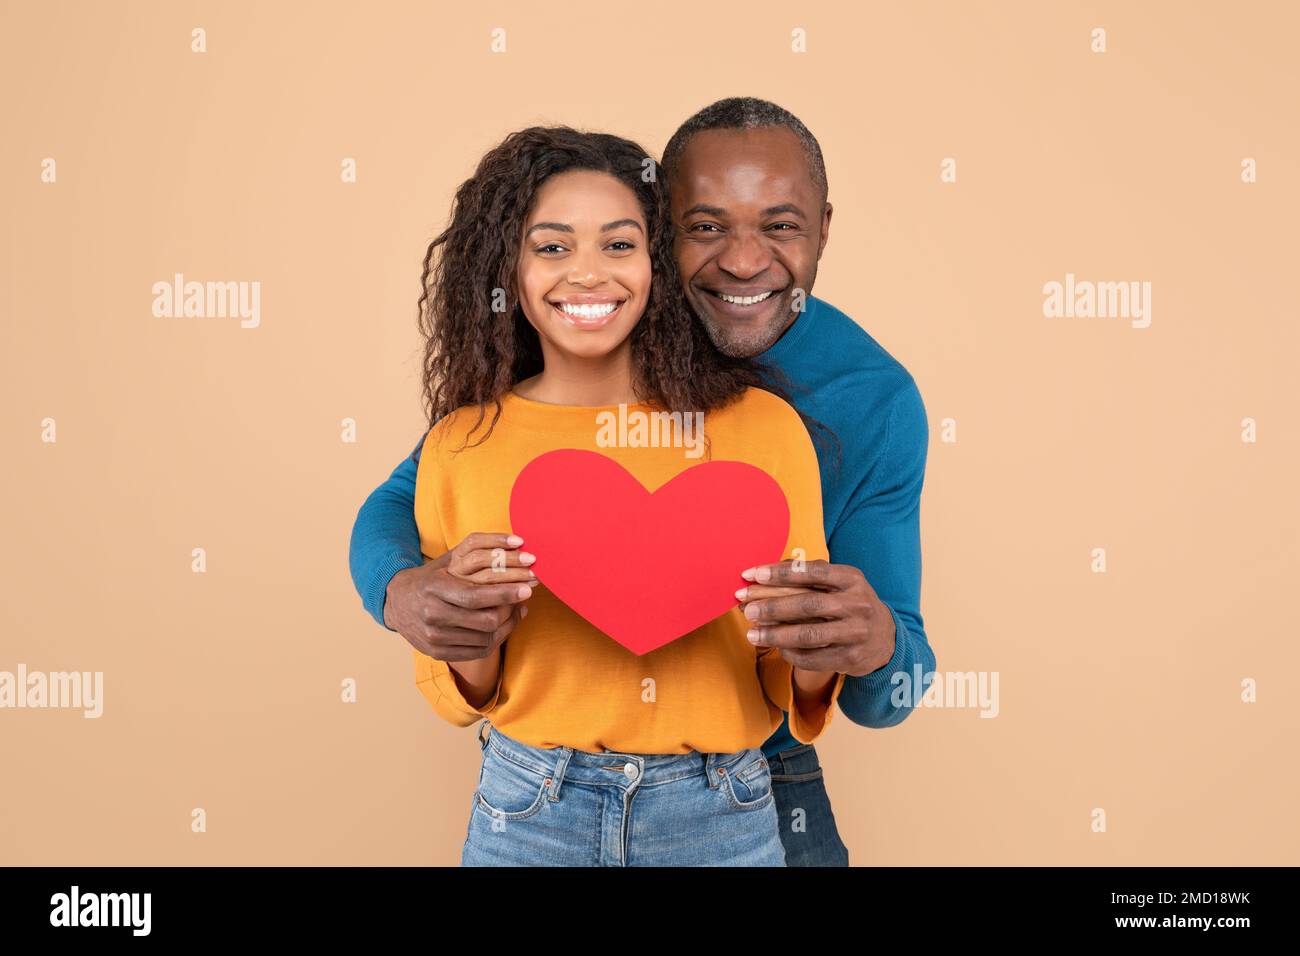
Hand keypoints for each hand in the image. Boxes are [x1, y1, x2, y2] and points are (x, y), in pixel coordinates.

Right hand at [384, 533, 536, 661]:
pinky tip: (504, 626)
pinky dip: (496, 639)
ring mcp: (434, 637)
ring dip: (508, 624)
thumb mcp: (448, 560)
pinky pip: (477, 651)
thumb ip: (480, 551)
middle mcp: (432, 614)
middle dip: (511, 610)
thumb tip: (518, 543)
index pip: (475, 596)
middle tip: (526, 597)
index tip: (526, 589)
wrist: (396, 602)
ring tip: (518, 610)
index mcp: (434, 588)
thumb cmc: (430, 577)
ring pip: (485, 638)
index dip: (504, 594)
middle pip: (484, 620)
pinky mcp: (438, 652)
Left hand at [736, 560, 895, 676]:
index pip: (813, 572)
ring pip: (808, 635)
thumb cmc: (849, 603)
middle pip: (808, 604)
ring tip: (752, 633)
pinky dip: (789, 652)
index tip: (752, 575)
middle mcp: (857, 604)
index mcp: (852, 579)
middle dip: (772, 606)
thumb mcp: (839, 583)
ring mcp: (855, 633)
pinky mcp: (850, 658)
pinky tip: (775, 647)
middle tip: (747, 608)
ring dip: (775, 634)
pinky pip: (812, 657)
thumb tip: (762, 575)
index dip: (780, 573)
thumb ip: (806, 575)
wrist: (885, 638)